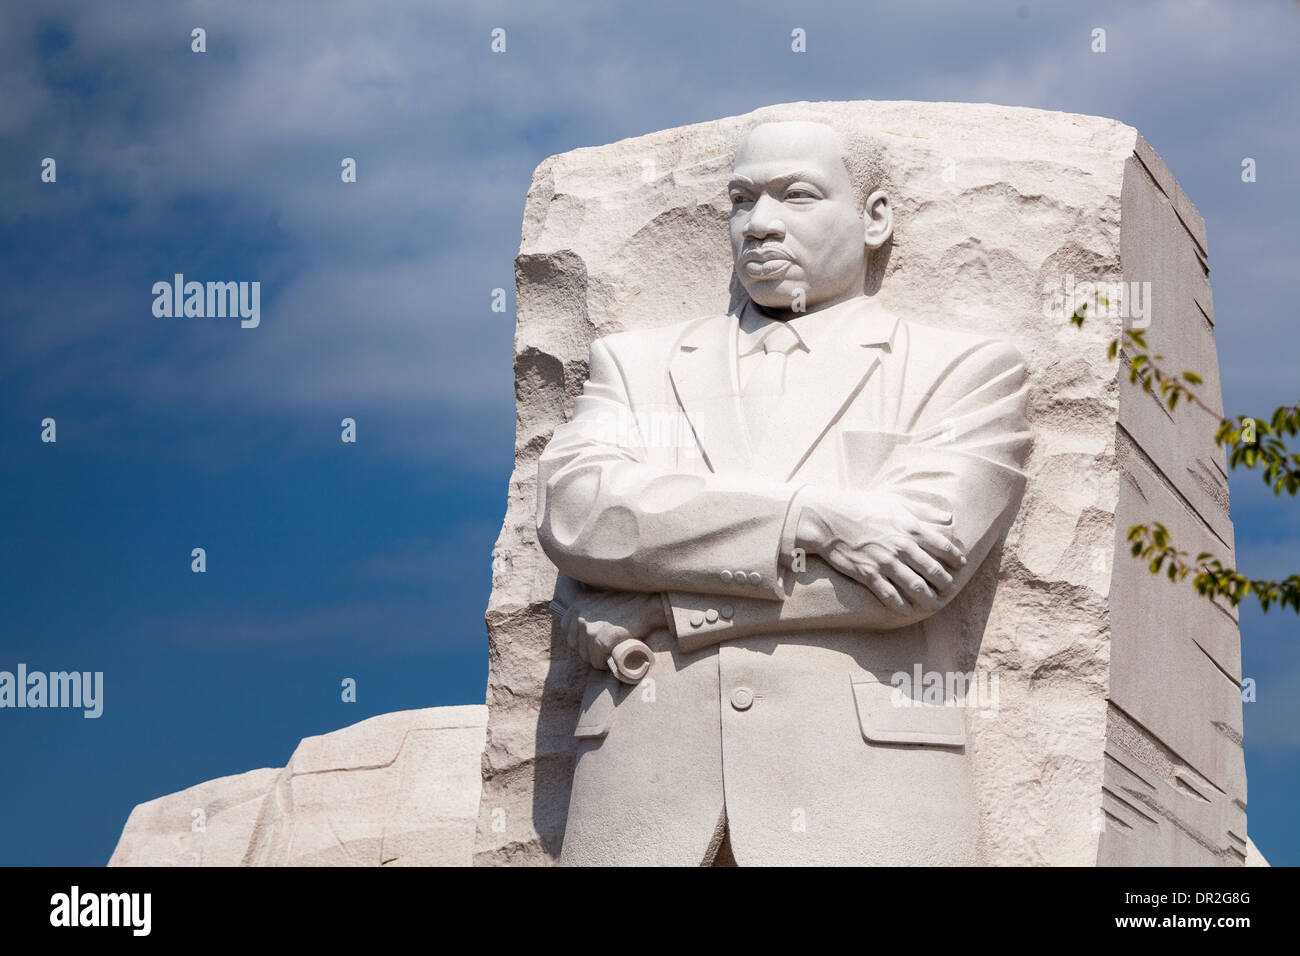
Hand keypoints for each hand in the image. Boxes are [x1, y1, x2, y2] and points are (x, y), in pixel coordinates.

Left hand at [561, 587, 665, 671]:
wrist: (646, 605)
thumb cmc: (628, 602)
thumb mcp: (602, 598)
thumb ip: (590, 607)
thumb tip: (585, 624)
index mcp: (578, 604)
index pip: (567, 627)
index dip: (578, 637)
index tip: (589, 642)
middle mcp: (580, 616)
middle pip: (574, 643)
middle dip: (587, 650)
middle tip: (602, 652)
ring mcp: (590, 629)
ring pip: (585, 654)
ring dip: (595, 659)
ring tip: (607, 657)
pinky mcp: (601, 641)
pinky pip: (596, 660)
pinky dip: (603, 664)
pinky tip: (610, 662)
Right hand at [794, 488, 965, 612]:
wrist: (827, 518)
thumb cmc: (861, 506)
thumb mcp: (895, 500)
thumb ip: (924, 510)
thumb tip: (949, 516)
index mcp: (910, 527)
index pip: (943, 547)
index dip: (956, 558)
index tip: (961, 565)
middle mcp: (901, 546)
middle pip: (933, 571)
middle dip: (946, 583)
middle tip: (951, 589)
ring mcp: (885, 562)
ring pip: (916, 587)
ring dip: (929, 598)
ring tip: (936, 604)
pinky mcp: (868, 574)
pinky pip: (890, 595)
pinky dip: (901, 606)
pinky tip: (908, 611)